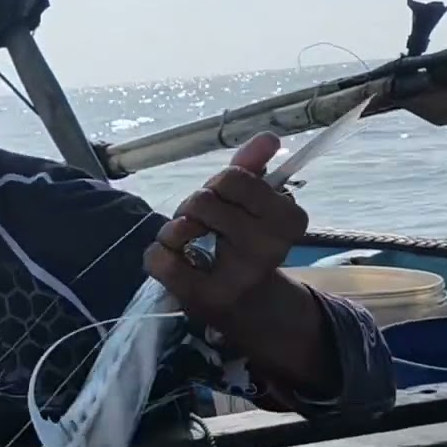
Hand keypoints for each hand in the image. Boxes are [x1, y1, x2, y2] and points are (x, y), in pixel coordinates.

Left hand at [144, 132, 308, 328]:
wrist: (252, 309)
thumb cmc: (248, 246)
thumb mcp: (256, 206)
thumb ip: (255, 170)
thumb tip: (268, 137)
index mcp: (288, 220)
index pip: (234, 178)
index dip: (220, 184)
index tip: (224, 199)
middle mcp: (268, 248)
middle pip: (203, 199)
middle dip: (195, 204)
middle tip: (203, 222)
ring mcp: (236, 276)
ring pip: (181, 224)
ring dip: (175, 227)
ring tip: (188, 241)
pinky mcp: (203, 298)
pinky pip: (159, 258)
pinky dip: (157, 254)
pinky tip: (176, 261)